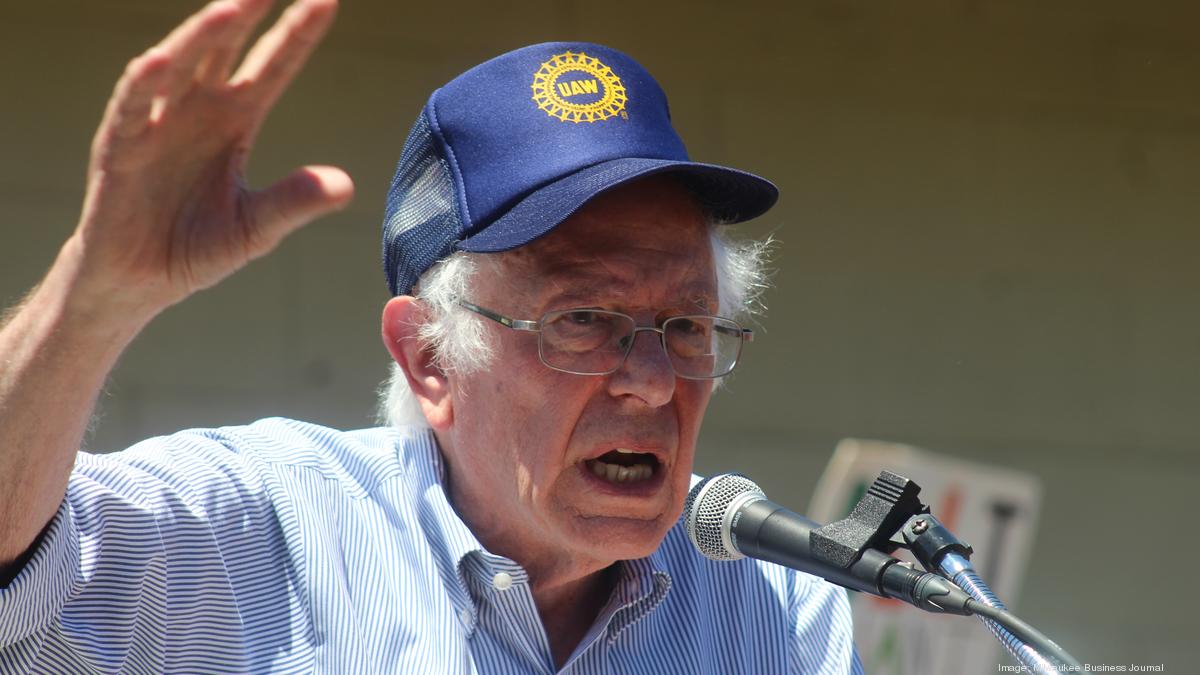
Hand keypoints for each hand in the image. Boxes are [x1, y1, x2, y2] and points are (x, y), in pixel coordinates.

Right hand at [69, 0, 352, 317]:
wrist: (139, 281)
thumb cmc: (197, 247)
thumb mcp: (257, 227)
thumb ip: (294, 202)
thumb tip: (346, 185)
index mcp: (235, 120)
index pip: (273, 65)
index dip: (297, 33)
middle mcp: (197, 108)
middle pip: (227, 47)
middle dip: (250, 11)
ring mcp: (158, 122)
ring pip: (181, 64)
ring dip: (205, 33)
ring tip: (236, 6)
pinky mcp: (120, 145)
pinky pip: (131, 106)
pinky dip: (144, 81)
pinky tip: (162, 59)